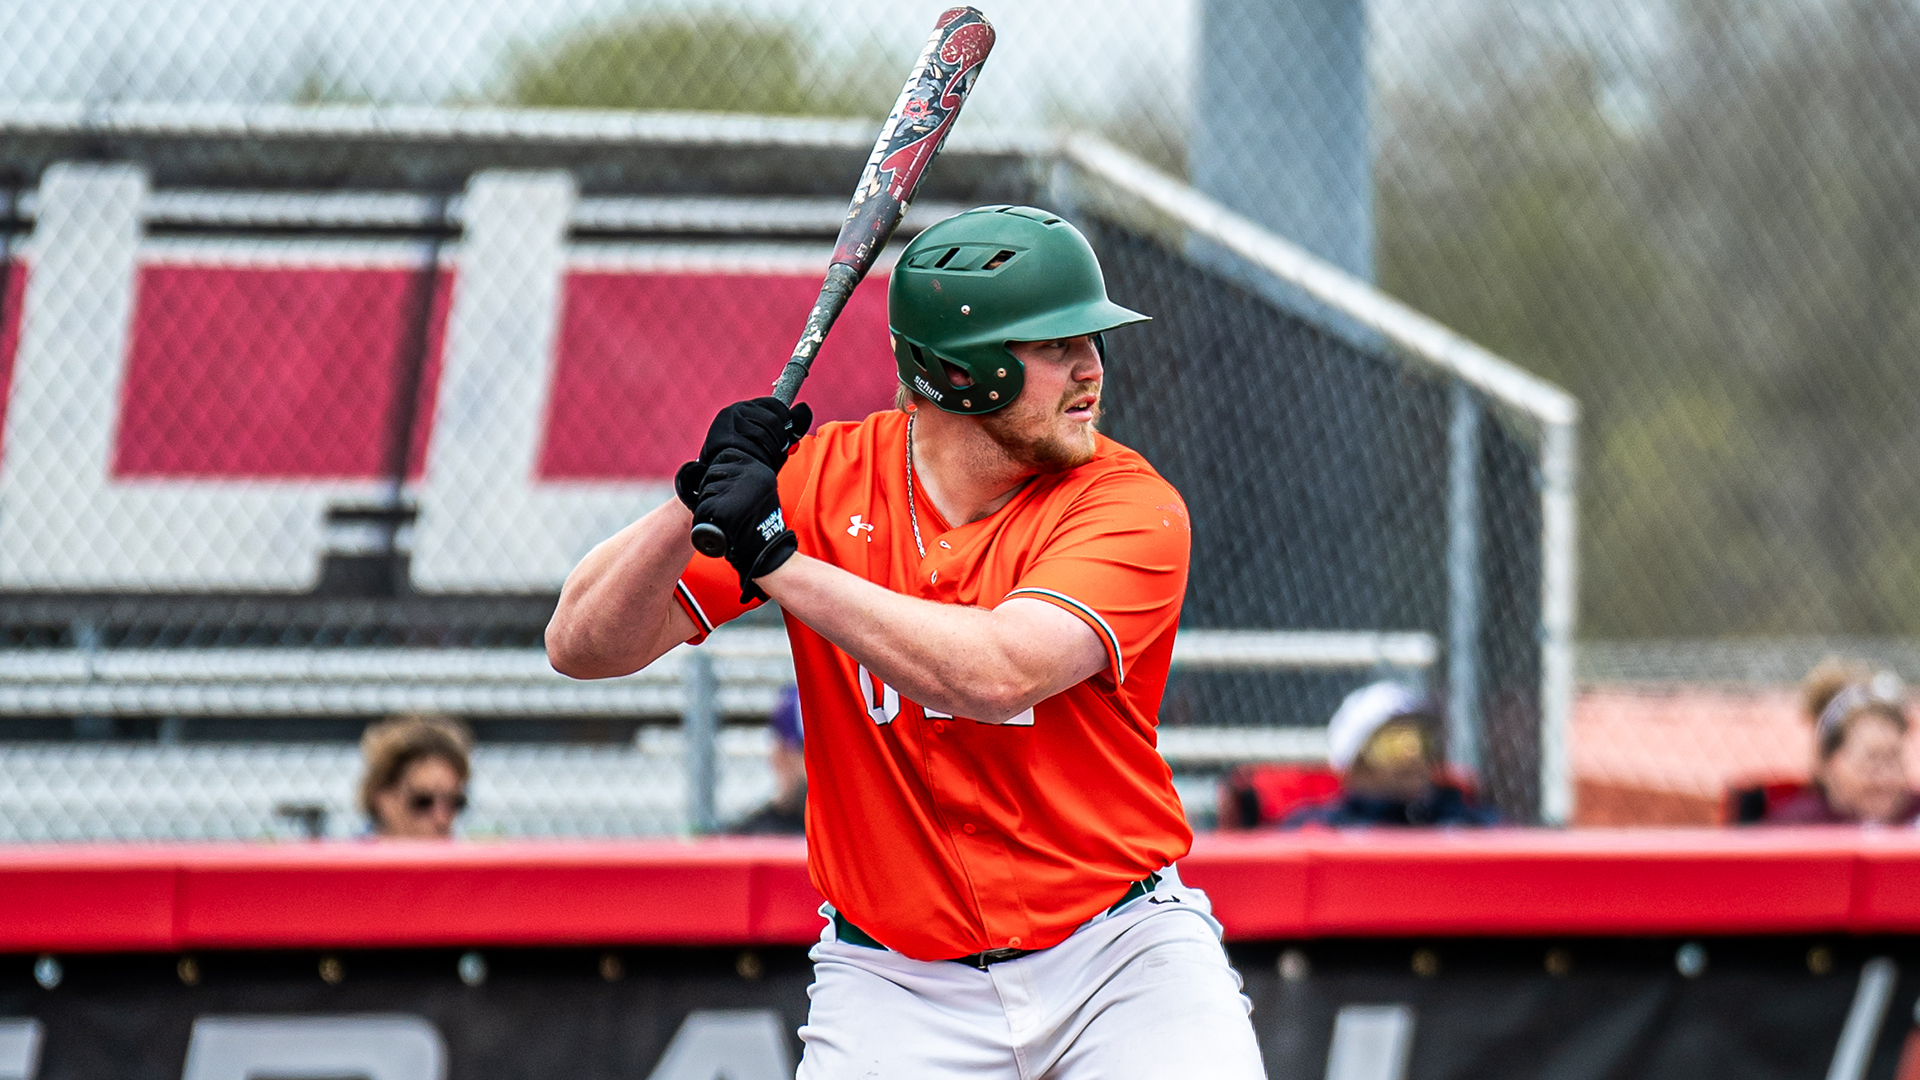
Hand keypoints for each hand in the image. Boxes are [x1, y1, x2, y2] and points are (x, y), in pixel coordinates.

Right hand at [675, 397, 812, 509]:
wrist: (719, 480)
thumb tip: (805, 407)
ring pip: (764, 434)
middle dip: (780, 442)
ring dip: (770, 453)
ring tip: (762, 462)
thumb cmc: (748, 459)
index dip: (786, 425)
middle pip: (773, 421)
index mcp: (746, 407)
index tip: (784, 441)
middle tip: (775, 457)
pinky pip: (752, 447)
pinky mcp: (723, 438)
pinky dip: (758, 459)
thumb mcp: (772, 440)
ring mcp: (727, 424)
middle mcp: (734, 411)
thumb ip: (789, 426)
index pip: (777, 406)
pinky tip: (752, 465)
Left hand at [693, 449, 798, 602]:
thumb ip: (743, 480)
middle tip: (727, 511)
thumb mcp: (758, 493)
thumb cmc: (760, 527)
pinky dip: (703, 522)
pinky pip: (701, 510)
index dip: (720, 476)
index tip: (727, 493)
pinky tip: (717, 530)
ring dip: (707, 506)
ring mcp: (736, 492)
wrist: (768, 554)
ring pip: (704, 491)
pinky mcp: (723, 509)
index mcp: (759, 469)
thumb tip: (714, 469)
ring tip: (724, 521)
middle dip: (712, 492)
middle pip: (711, 473)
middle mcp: (749, 476)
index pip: (725, 456)